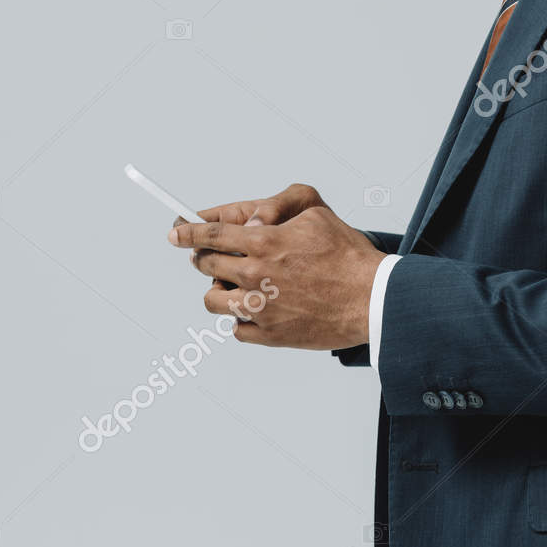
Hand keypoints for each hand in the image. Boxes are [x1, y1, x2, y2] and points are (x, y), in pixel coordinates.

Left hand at [168, 183, 384, 349]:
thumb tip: (246, 224)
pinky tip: (259, 309)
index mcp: (264, 243)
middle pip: (206, 266)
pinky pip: (237, 329)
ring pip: (213, 302)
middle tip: (210, 258)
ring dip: (219, 291)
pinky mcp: (270, 334)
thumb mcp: (315, 214)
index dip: (186, 233)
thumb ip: (275, 211)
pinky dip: (242, 319)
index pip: (209, 235)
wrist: (373, 298)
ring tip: (236, 287)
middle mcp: (255, 276)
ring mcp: (260, 308)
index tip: (174, 232)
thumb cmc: (347, 254)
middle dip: (203, 259)